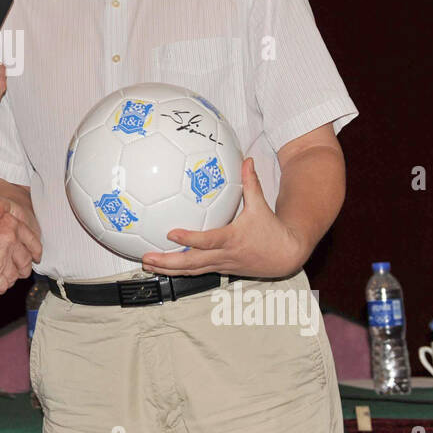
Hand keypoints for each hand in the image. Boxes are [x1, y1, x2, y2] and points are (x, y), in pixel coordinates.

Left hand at [141, 157, 304, 278]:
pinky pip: (197, 271)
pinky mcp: (221, 270)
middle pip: (192, 262)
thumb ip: (251, 183)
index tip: (170, 233)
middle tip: (146, 259)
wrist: (286, 255)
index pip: (207, 241)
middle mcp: (224, 255)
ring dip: (168, 269)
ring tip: (147, 264)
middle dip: (167, 262)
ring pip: (191, 270)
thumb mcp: (261, 206)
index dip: (189, 239)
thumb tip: (246, 160)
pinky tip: (164, 267)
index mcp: (232, 239)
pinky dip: (179, 270)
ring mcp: (221, 265)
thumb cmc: (272, 231)